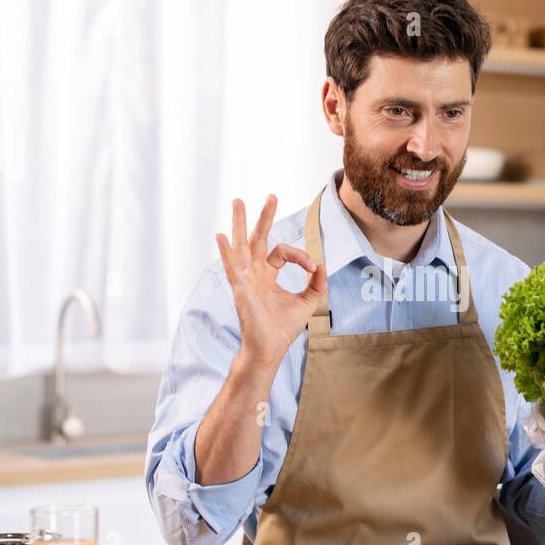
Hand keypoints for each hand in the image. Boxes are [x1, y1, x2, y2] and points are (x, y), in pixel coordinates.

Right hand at [215, 196, 326, 370]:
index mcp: (267, 275)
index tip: (313, 268)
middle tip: (271, 196)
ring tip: (237, 200)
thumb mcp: (308, 302)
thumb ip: (317, 284)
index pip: (281, 252)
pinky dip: (226, 251)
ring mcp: (245, 279)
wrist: (270, 348)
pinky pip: (232, 266)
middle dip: (264, 217)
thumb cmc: (283, 328)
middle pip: (257, 238)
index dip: (300, 256)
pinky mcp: (241, 288)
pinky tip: (221, 236)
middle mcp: (254, 273)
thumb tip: (323, 265)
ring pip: (241, 245)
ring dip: (239, 222)